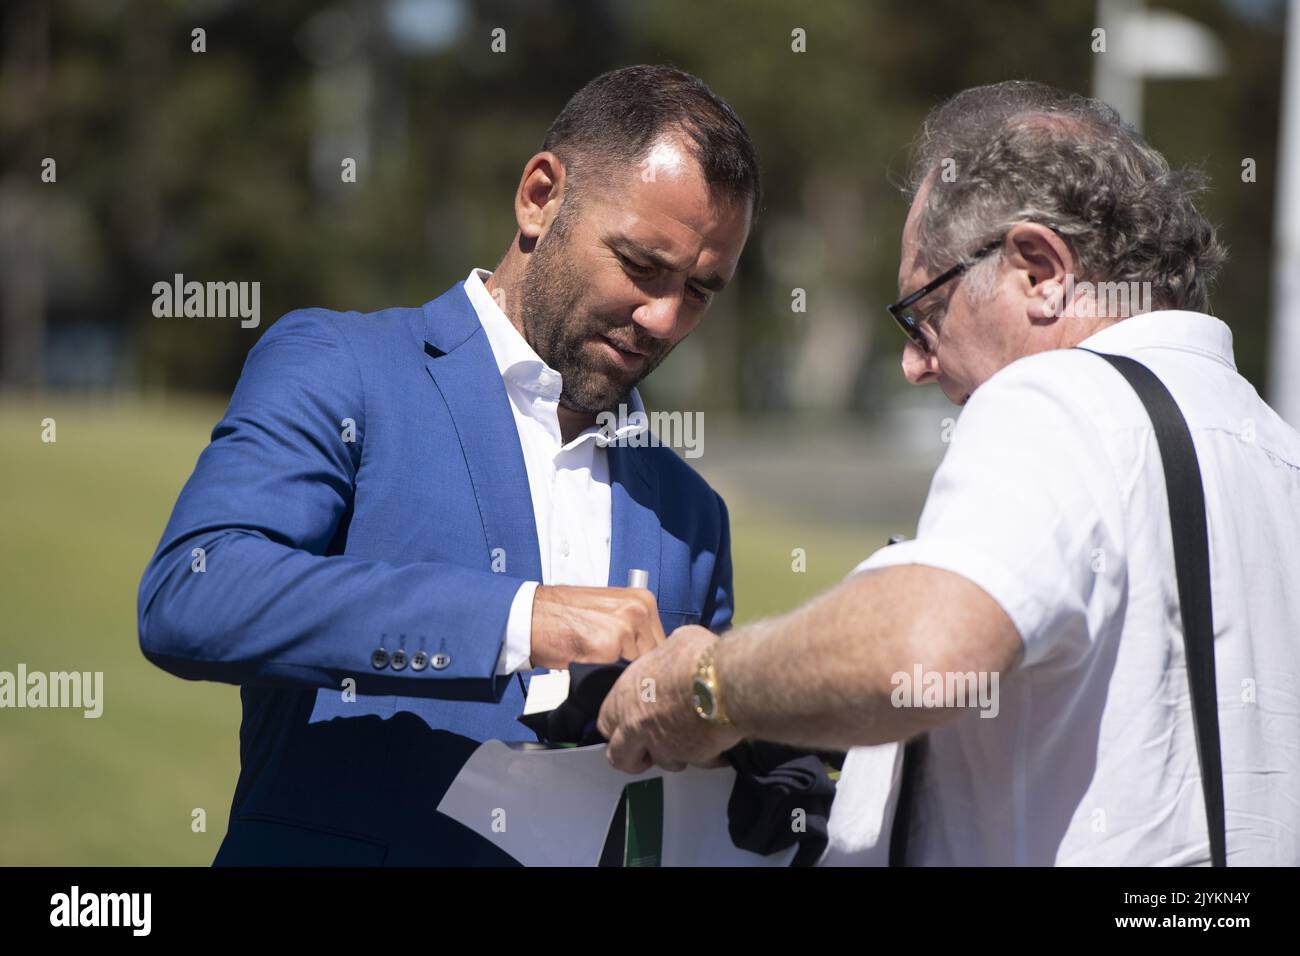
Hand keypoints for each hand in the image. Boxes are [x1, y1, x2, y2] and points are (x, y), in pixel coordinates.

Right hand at [529, 585, 666, 669]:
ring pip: (637, 671)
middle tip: (614, 673)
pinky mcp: (607, 648)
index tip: (637, 671)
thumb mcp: (609, 611)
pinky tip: (591, 670)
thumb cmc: (565, 615)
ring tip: (599, 668)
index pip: (662, 644)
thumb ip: (634, 630)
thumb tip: (650, 660)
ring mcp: (624, 629)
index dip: (648, 662)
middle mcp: (638, 611)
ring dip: (621, 678)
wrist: (530, 615)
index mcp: (643, 600)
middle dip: (636, 671)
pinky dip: (606, 681)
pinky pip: (617, 677)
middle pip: (655, 658)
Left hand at [597, 625, 741, 772]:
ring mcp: (664, 746)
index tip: (635, 722)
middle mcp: (637, 726)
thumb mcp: (674, 644)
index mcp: (626, 696)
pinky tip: (720, 738)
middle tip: (656, 747)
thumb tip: (675, 662)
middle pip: (622, 758)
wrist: (725, 682)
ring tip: (696, 735)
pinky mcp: (692, 757)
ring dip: (679, 753)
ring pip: (666, 762)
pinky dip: (710, 754)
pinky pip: (701, 761)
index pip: (606, 723)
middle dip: (638, 757)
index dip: (619, 725)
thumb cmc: (696, 658)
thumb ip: (664, 664)